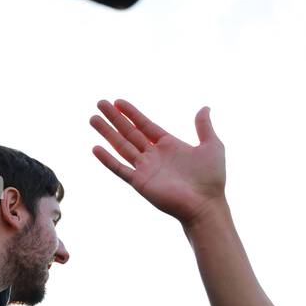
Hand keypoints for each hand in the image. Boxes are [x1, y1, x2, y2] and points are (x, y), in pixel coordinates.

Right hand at [91, 99, 225, 225]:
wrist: (206, 205)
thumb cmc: (212, 178)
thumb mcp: (212, 146)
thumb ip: (204, 127)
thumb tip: (205, 107)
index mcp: (169, 145)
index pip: (145, 125)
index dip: (131, 113)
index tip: (117, 101)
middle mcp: (154, 155)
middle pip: (130, 132)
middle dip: (115, 118)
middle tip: (99, 103)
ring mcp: (146, 169)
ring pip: (121, 146)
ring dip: (107, 133)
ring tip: (93, 118)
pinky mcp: (140, 182)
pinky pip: (120, 168)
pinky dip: (107, 159)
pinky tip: (95, 148)